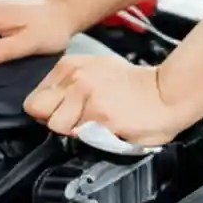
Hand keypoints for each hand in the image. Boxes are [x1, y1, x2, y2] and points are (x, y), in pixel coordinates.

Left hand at [23, 55, 187, 146]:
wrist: (167, 94)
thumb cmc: (134, 85)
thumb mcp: (95, 70)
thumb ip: (67, 84)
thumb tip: (44, 106)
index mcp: (70, 65)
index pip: (35, 97)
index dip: (48, 111)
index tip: (67, 112)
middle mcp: (76, 77)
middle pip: (39, 111)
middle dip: (55, 120)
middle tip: (80, 120)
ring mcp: (87, 96)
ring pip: (57, 127)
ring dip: (74, 131)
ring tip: (97, 123)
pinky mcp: (100, 117)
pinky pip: (80, 137)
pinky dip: (91, 137)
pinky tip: (109, 127)